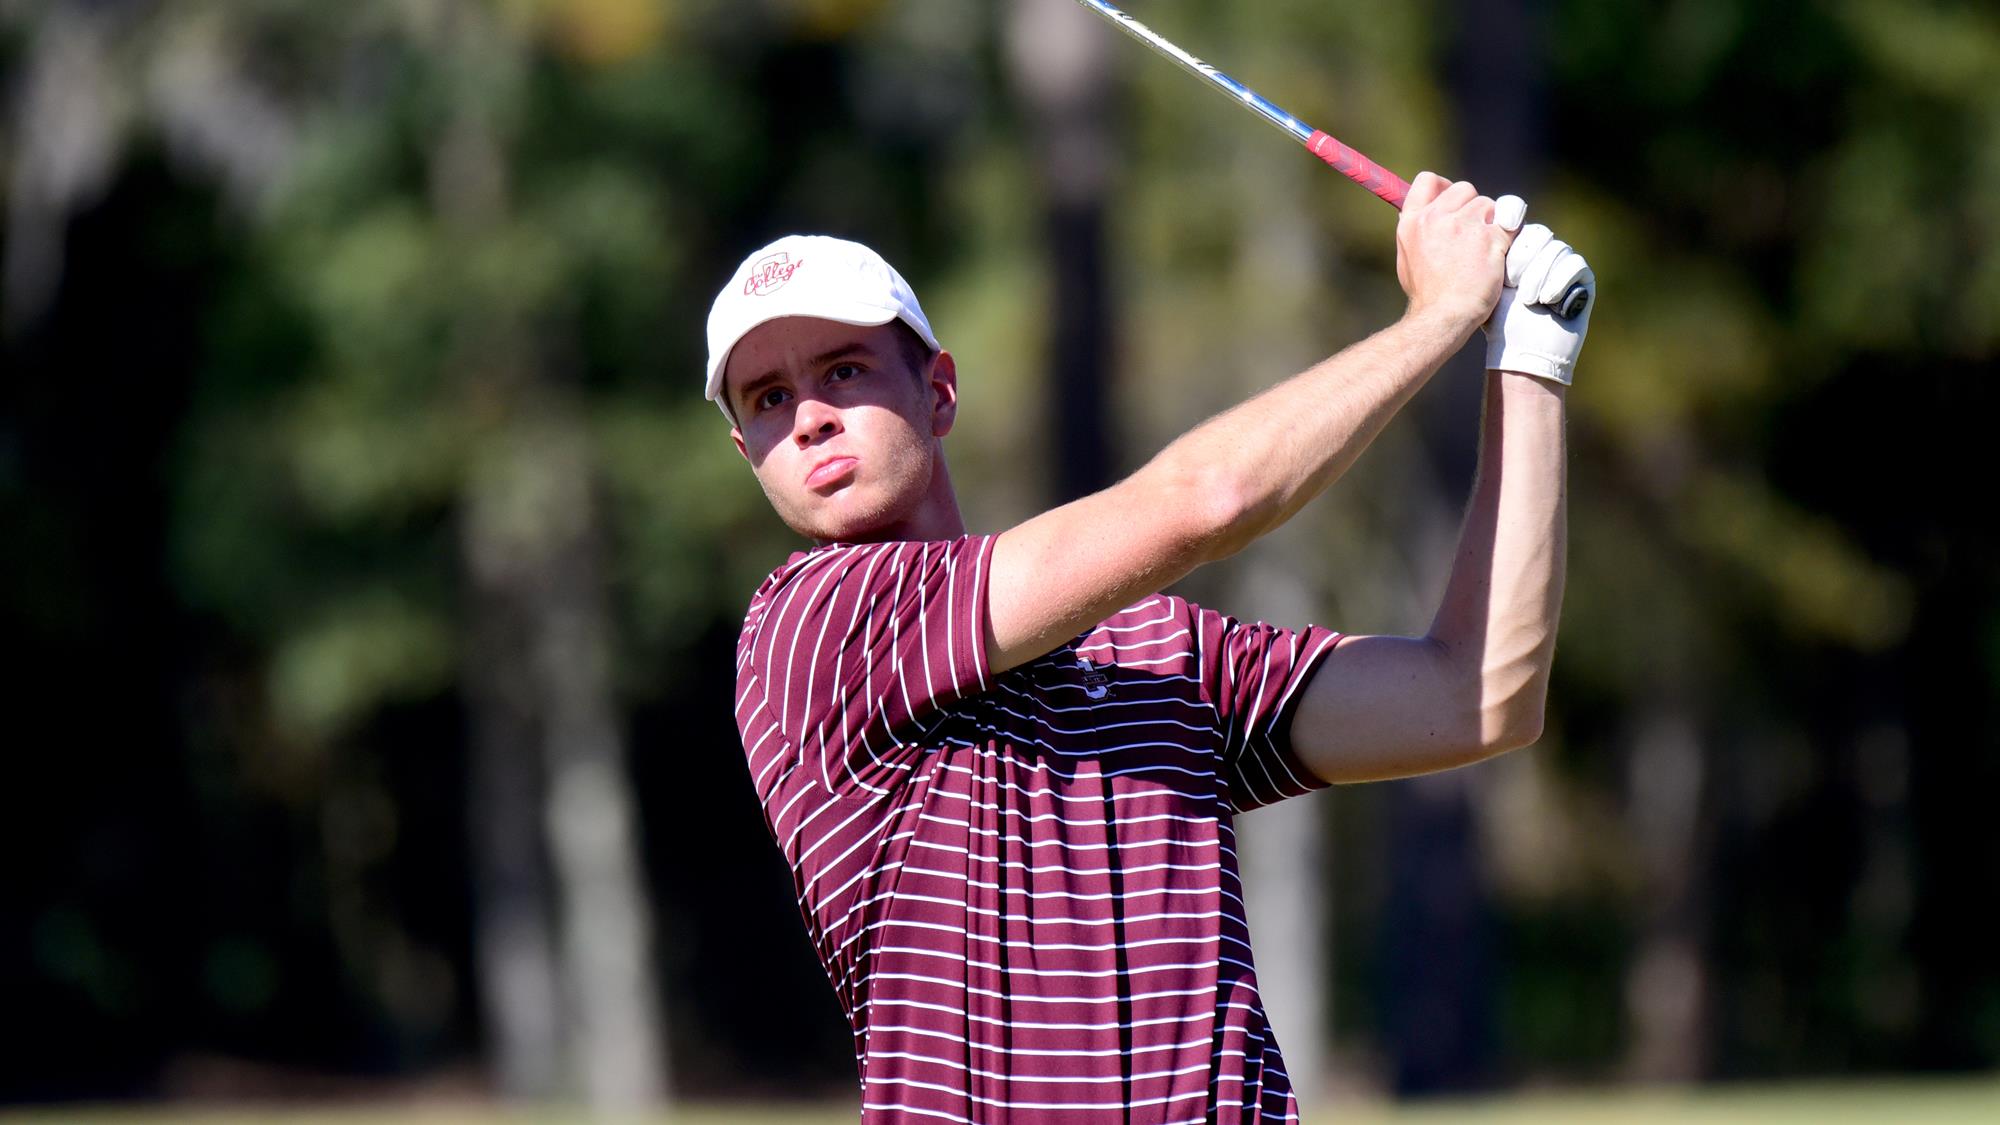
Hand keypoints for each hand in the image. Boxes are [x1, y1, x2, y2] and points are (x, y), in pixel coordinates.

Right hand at [1395, 171, 1511, 334]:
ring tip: (1484, 252)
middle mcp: (1435, 218)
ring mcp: (1463, 225)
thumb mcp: (1407, 259)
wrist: (1443, 316)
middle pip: (1465, 189)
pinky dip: (1509, 238)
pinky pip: (1510, 222)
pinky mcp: (1490, 236)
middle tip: (1474, 236)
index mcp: (1411, 222)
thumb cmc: (1428, 296)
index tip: (1455, 204)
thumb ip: (1417, 233)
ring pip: (1490, 205)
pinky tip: (1499, 257)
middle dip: (1474, 208)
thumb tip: (1425, 217)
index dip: (1446, 188)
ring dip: (1493, 224)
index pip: (1428, 180)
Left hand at [1483, 218, 1595, 384]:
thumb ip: (1490, 256)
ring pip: (1557, 249)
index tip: (1502, 270)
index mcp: (1519, 251)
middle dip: (1524, 258)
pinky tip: (1547, 300)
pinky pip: (1575, 264)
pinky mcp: (1583, 280)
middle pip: (1539, 234)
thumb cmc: (1502, 321)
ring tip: (1528, 300)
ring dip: (1539, 275)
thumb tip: (1489, 222)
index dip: (1512, 243)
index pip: (1521, 228)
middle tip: (1512, 283)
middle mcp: (1543, 254)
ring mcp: (1564, 265)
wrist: (1523, 352)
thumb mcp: (1489, 285)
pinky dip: (1559, 280)